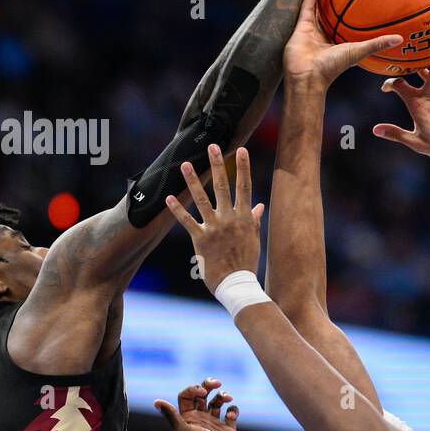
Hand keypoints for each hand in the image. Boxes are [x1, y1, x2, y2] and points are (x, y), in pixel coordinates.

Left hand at [155, 378, 244, 430]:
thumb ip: (171, 415)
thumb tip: (156, 402)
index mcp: (188, 419)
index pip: (186, 396)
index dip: (193, 389)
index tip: (202, 391)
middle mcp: (200, 419)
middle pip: (202, 395)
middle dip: (209, 385)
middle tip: (217, 383)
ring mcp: (215, 423)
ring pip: (217, 402)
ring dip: (223, 395)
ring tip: (228, 397)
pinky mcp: (229, 429)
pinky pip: (231, 413)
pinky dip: (233, 409)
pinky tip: (231, 416)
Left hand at [167, 145, 263, 292]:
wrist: (237, 284)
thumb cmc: (247, 263)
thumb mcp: (254, 240)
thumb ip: (254, 220)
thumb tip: (260, 206)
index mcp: (245, 218)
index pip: (245, 187)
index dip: (243, 168)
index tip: (241, 150)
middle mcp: (230, 219)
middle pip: (223, 186)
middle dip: (218, 165)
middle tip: (212, 146)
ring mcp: (214, 228)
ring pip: (202, 199)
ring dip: (193, 180)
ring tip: (185, 164)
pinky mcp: (201, 239)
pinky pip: (187, 221)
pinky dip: (178, 209)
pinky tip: (170, 197)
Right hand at [283, 0, 402, 86]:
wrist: (307, 75)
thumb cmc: (334, 67)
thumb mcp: (359, 52)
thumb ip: (378, 44)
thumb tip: (401, 39)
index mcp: (339, 41)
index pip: (349, 24)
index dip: (356, 13)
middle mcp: (326, 34)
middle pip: (334, 13)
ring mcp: (313, 29)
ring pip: (319, 6)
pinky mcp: (300, 25)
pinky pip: (308, 5)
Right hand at [372, 42, 429, 160]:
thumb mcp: (417, 143)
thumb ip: (396, 134)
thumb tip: (375, 129)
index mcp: (419, 104)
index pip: (399, 85)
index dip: (389, 83)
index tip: (384, 88)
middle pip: (427, 68)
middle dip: (421, 55)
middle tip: (416, 41)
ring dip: (429, 59)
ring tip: (423, 48)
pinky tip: (429, 71)